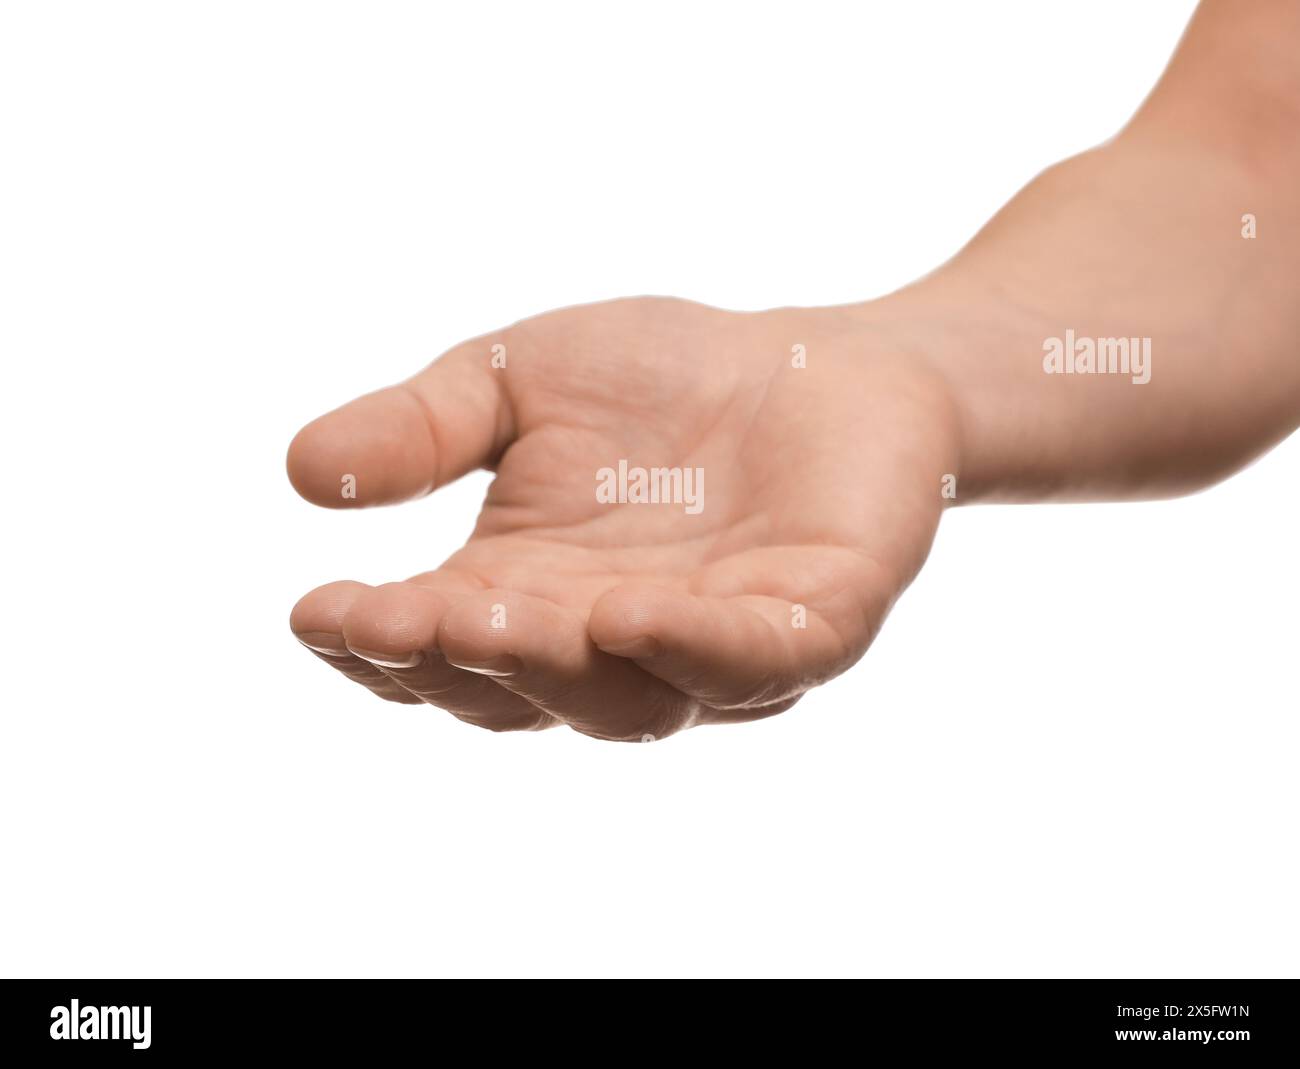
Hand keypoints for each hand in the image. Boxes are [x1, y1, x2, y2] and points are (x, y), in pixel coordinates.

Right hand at [288, 296, 958, 739]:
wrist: (816, 361)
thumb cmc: (663, 378)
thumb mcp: (517, 381)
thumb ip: (426, 427)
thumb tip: (302, 470)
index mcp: (529, 597)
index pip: (439, 651)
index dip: (376, 647)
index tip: (314, 613)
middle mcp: (610, 647)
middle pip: (521, 692)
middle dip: (458, 661)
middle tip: (398, 621)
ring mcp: (713, 649)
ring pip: (628, 699)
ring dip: (556, 667)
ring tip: (495, 617)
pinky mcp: (813, 626)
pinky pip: (756, 663)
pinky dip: (697, 651)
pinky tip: (632, 617)